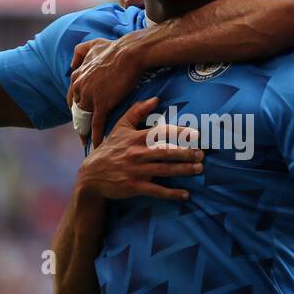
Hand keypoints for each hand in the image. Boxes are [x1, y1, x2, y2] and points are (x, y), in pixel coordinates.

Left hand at [67, 31, 148, 147]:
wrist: (129, 54)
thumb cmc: (114, 48)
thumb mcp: (92, 45)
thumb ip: (79, 53)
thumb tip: (72, 64)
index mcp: (77, 76)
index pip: (72, 96)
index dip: (76, 107)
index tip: (80, 114)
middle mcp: (80, 87)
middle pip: (77, 110)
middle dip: (80, 121)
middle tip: (83, 132)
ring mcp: (90, 97)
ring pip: (85, 119)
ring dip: (86, 132)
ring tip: (88, 142)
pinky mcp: (102, 104)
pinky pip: (96, 124)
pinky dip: (95, 136)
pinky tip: (96, 145)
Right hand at [77, 96, 202, 200]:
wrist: (91, 175)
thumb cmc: (110, 149)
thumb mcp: (120, 127)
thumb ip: (137, 111)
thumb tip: (155, 99)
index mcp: (135, 138)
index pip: (161, 133)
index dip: (179, 133)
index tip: (196, 134)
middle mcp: (137, 153)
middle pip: (165, 152)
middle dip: (185, 153)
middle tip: (202, 154)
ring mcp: (136, 171)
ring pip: (164, 170)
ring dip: (183, 170)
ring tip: (199, 169)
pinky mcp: (134, 186)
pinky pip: (156, 190)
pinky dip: (171, 193)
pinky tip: (185, 194)